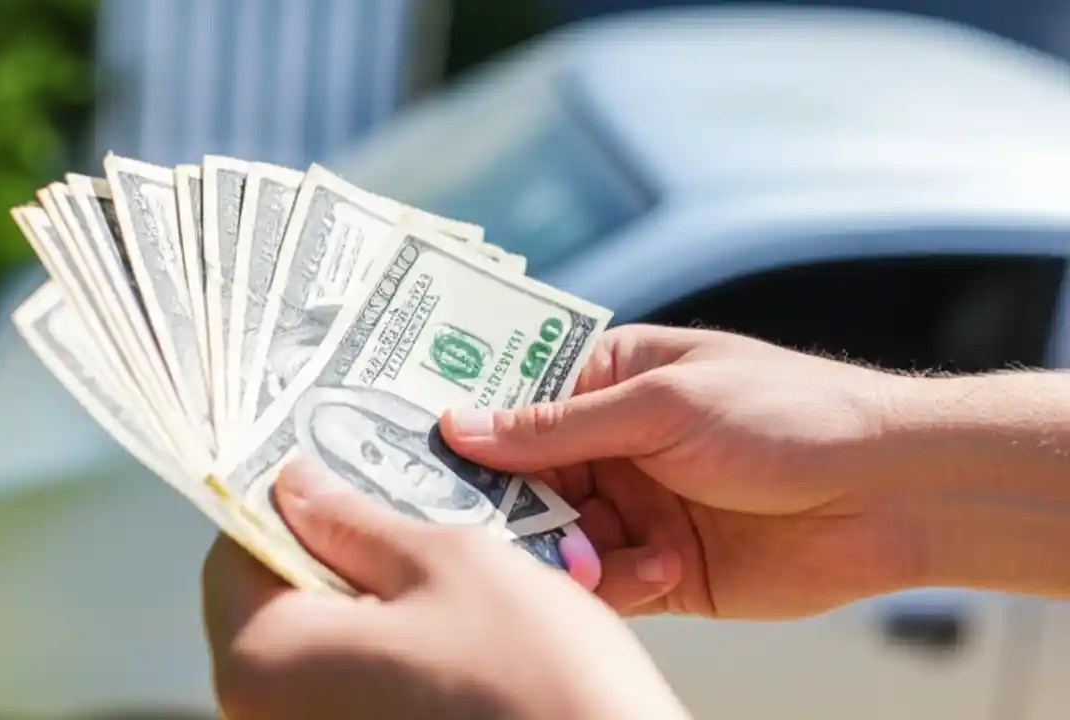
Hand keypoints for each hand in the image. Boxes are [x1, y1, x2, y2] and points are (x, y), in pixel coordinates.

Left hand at [202, 458, 689, 719]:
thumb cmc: (534, 685)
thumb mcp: (447, 564)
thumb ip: (356, 521)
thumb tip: (295, 485)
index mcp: (264, 660)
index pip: (236, 547)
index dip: (285, 492)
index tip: (332, 457)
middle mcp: (271, 714)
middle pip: (280, 593)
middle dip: (338, 537)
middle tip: (399, 491)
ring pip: (327, 635)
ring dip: (377, 585)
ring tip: (443, 546)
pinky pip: (362, 676)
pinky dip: (397, 637)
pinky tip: (456, 610)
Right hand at [442, 325, 920, 618]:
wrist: (889, 492)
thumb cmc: (786, 414)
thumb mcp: (663, 405)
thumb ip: (558, 424)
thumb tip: (459, 425)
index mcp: (611, 380)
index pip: (514, 402)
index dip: (468, 429)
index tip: (418, 454)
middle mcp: (614, 443)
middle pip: (524, 479)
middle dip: (509, 506)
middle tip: (486, 528)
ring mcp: (636, 506)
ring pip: (557, 538)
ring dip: (565, 552)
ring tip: (590, 561)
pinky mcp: (662, 565)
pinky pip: (607, 583)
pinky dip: (614, 586)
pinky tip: (648, 573)